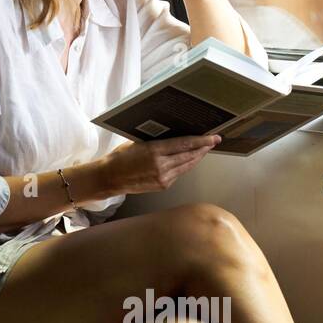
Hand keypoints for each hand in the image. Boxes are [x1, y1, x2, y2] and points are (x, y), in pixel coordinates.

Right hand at [95, 134, 219, 194]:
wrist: (110, 178)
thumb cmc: (120, 158)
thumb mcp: (138, 142)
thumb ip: (157, 141)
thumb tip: (175, 137)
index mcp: (154, 151)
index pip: (184, 144)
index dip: (201, 141)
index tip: (212, 137)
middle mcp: (161, 166)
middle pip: (189, 156)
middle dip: (203, 148)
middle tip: (213, 141)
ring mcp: (163, 178)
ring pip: (187, 166)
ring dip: (196, 157)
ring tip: (204, 150)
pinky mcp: (163, 185)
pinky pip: (179, 173)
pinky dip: (185, 166)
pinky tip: (188, 160)